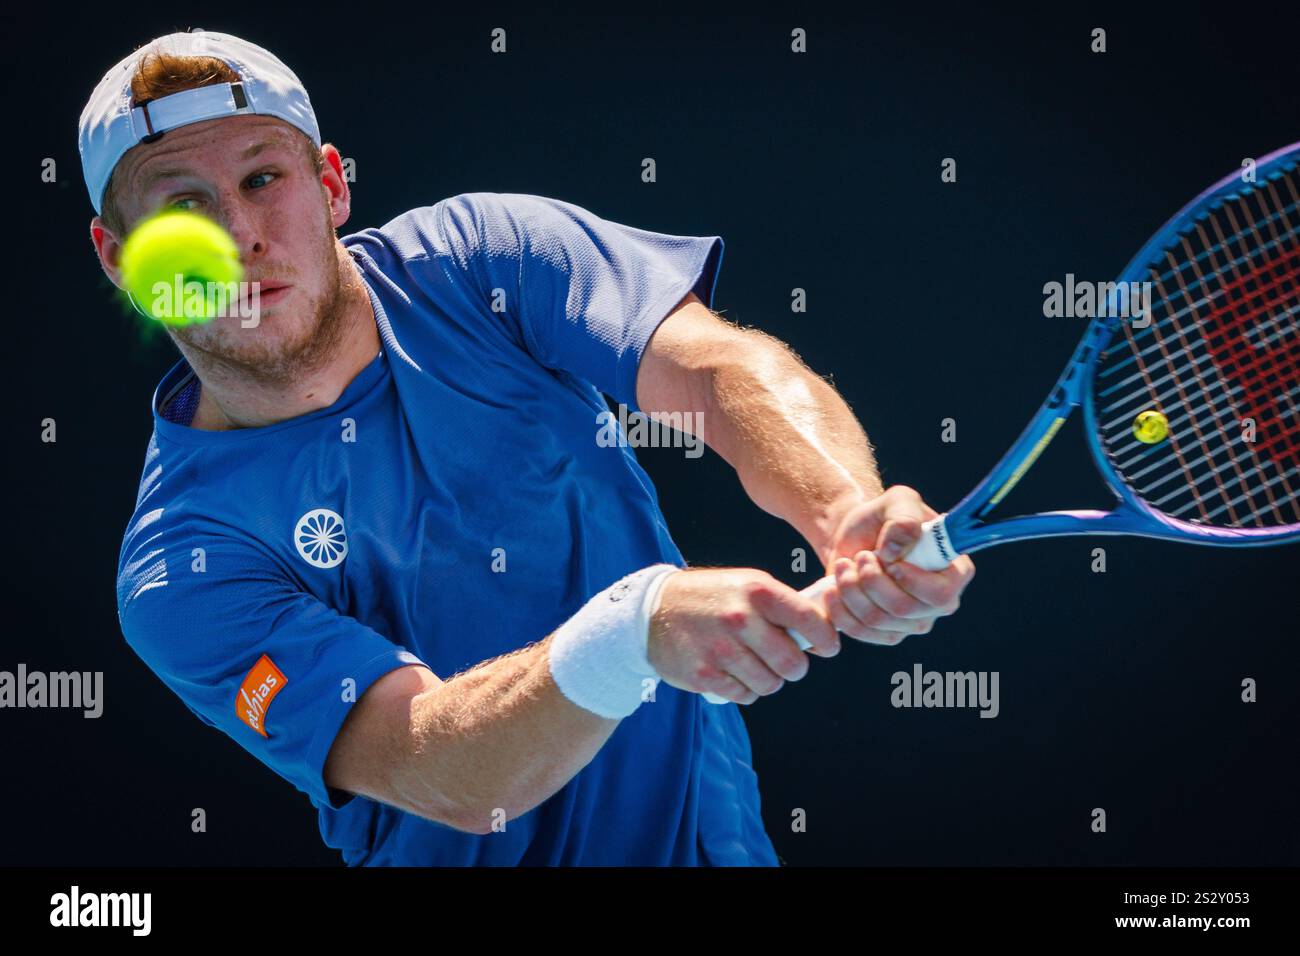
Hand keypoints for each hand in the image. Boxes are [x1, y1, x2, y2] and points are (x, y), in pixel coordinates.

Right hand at [647, 568, 838, 703]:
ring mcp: (721, 649)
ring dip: (766, 679)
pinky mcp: (704, 675)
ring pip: (770, 684)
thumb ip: (783, 606)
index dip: (826, 639)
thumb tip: (825, 630)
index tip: (827, 647)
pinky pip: (744, 695)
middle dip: (793, 667)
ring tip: (751, 663)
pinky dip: (743, 689)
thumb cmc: (711, 598)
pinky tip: (731, 671)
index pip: (810, 621)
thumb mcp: (748, 585)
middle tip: (783, 660)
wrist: (653, 610)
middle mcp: (740, 619)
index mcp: (758, 591)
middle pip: (794, 664)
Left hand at [821, 485, 974, 644]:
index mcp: (954, 572)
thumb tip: (894, 550)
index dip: (910, 581)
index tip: (886, 557)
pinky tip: (832, 588)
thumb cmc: (882, 518)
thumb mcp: (898, 501)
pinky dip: (838, 609)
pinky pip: (858, 631)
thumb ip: (904, 516)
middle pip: (903, 610)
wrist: (855, 536)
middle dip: (870, 580)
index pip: (940, 594)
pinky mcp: (883, 632)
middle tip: (859, 556)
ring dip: (851, 589)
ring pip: (876, 621)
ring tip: (844, 565)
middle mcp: (938, 603)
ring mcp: (911, 622)